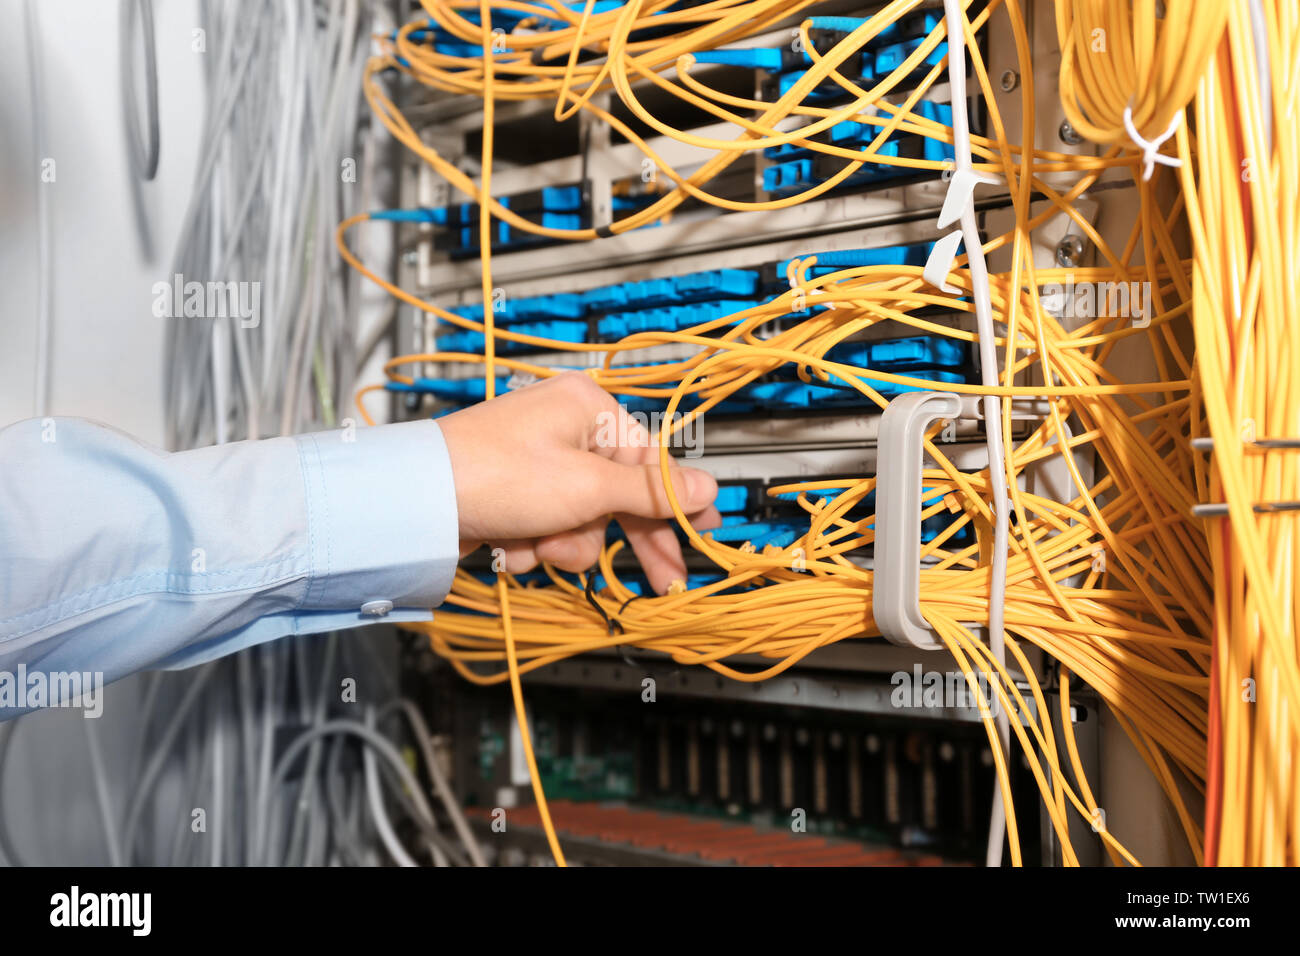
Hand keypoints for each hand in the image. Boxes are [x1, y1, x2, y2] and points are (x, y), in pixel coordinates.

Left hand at [436, 371, 719, 593]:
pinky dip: (529, 545)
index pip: (652, 461)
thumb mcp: (589, 487)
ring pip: (580, 521)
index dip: (679, 502)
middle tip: (662, 580)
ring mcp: (534, 464)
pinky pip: (543, 528)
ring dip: (561, 544)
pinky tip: (505, 543)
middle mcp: (563, 430)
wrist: (416, 502)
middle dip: (616, 536)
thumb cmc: (498, 476)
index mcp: (588, 410)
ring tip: (535, 542)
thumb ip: (652, 492)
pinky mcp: (511, 493)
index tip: (704, 532)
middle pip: (617, 495)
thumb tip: (709, 487)